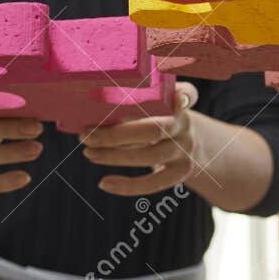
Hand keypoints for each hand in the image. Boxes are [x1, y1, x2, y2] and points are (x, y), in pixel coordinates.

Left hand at [80, 82, 200, 194]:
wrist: (192, 146)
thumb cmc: (158, 118)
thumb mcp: (154, 105)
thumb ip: (133, 102)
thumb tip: (88, 112)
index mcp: (177, 101)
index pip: (188, 93)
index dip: (184, 95)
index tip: (177, 98)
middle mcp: (184, 124)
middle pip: (154, 129)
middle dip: (117, 134)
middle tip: (86, 135)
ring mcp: (184, 150)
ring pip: (150, 156)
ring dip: (114, 156)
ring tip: (89, 153)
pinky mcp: (180, 173)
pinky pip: (153, 183)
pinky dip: (127, 186)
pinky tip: (104, 183)